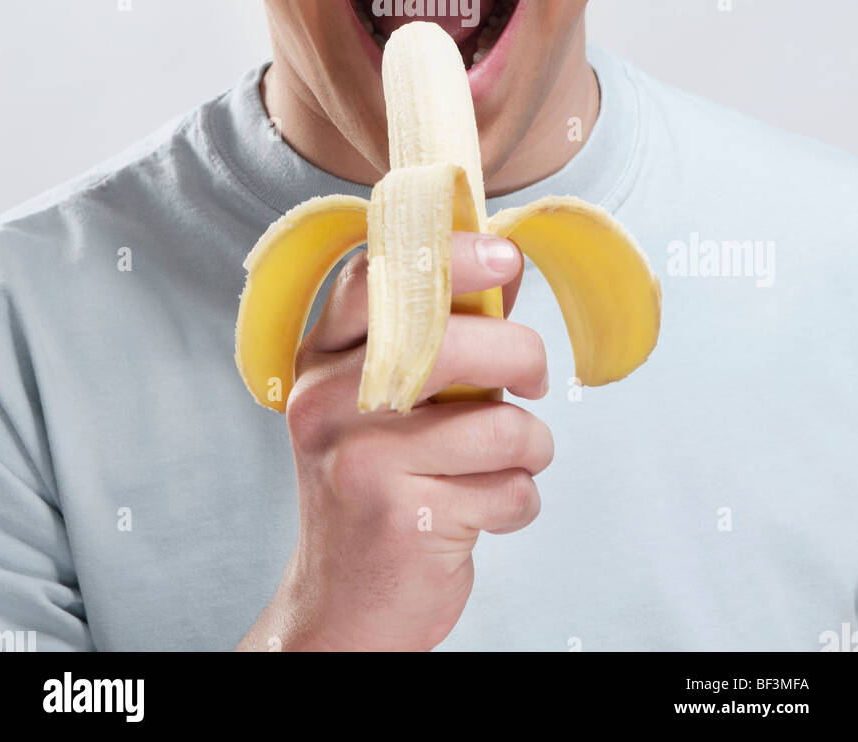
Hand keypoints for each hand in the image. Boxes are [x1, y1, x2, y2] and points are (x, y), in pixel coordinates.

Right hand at [259, 231, 552, 651]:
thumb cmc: (377, 484)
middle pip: (451, 342)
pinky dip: (518, 499)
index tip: (506, 256)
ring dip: (529, 445)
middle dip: (520, 355)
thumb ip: (441, 333)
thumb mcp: (387, 400)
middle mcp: (328, 403)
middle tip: (534, 377)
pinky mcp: (402, 521)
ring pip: (498, 424)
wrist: (341, 603)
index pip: (377, 278)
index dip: (451, 255)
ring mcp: (360, 463)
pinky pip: (509, 489)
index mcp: (323, 359)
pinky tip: (483, 508)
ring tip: (507, 459)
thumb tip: (507, 265)